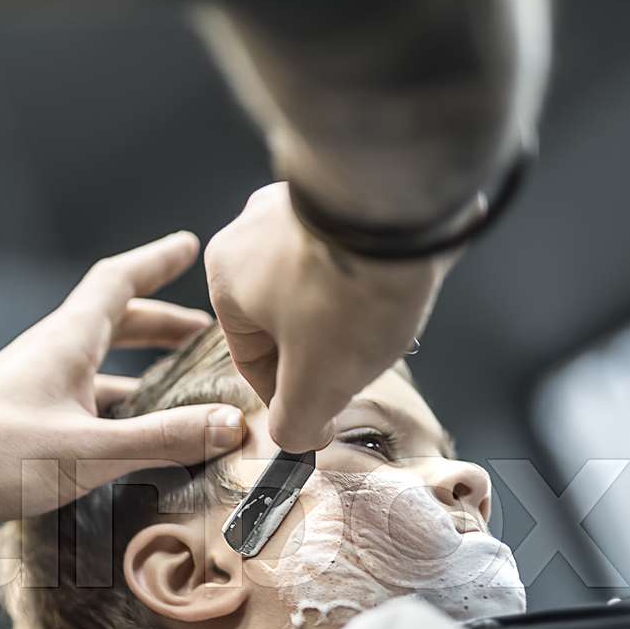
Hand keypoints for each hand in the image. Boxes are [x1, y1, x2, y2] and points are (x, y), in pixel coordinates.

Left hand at [0, 232, 245, 552]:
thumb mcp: (88, 450)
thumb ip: (162, 439)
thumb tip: (233, 424)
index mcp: (66, 342)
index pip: (118, 282)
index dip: (156, 262)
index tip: (189, 245)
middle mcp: (51, 360)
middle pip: (115, 326)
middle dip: (161, 327)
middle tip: (203, 335)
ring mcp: (36, 397)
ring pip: (101, 375)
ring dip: (143, 379)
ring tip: (186, 396)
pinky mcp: (25, 435)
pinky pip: (85, 415)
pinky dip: (118, 422)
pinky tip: (138, 449)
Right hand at [204, 183, 452, 452]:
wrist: (404, 210)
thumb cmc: (347, 293)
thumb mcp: (314, 386)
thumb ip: (294, 425)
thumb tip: (296, 437)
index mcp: (226, 278)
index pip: (250, 357)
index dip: (288, 398)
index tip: (319, 415)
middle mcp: (253, 230)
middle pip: (286, 318)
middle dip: (323, 350)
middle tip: (359, 367)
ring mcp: (298, 202)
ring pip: (319, 283)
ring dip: (348, 312)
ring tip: (384, 323)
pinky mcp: (346, 191)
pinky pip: (350, 250)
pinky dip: (369, 275)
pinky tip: (396, 288)